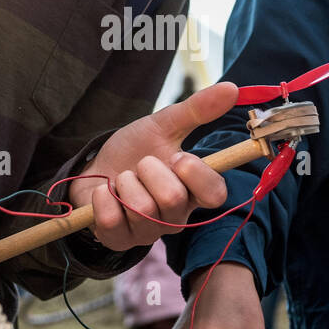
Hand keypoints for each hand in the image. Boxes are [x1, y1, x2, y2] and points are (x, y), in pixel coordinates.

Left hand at [68, 82, 236, 251]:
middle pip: (172, 198)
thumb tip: (232, 88)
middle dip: (148, 170)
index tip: (178, 156)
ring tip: (123, 179)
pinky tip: (105, 194)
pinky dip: (102, 197)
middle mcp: (176, 218)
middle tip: (141, 165)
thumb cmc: (134, 151)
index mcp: (193, 191)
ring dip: (124, 183)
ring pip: (141, 209)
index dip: (196, 174)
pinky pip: (111, 219)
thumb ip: (196, 110)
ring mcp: (148, 233)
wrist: (95, 168)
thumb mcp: (163, 126)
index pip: (215, 195)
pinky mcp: (119, 241)